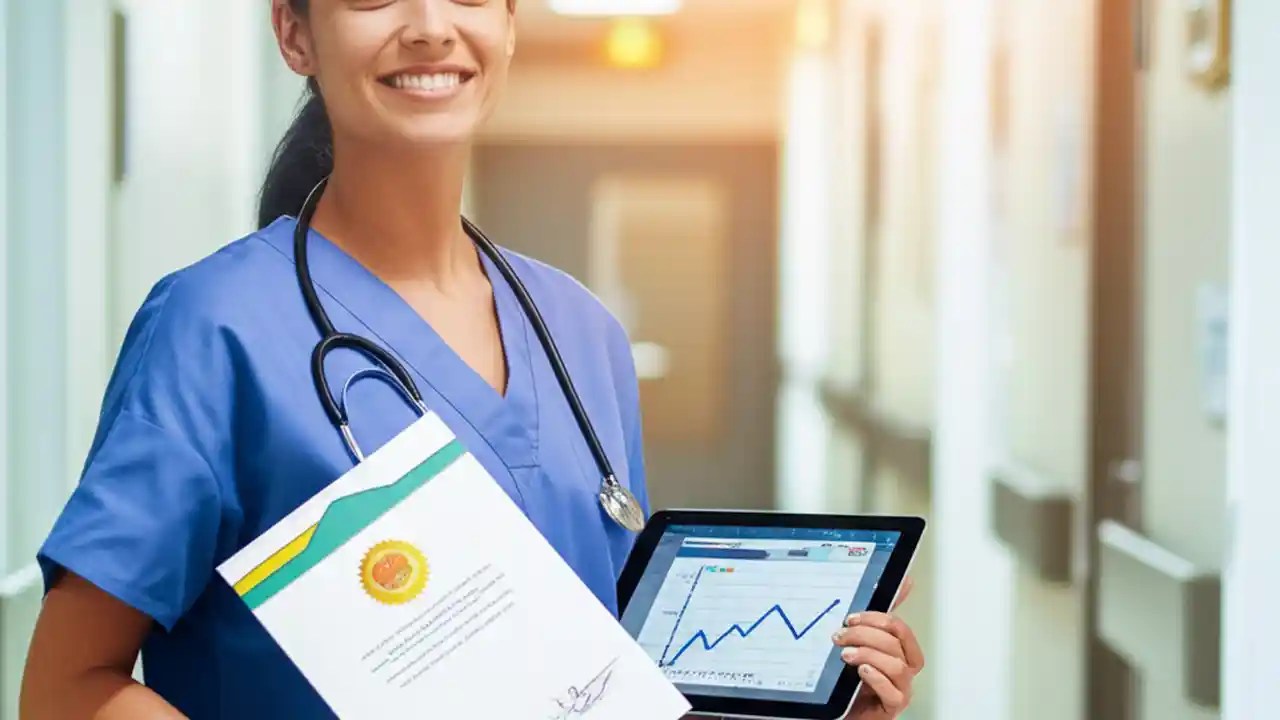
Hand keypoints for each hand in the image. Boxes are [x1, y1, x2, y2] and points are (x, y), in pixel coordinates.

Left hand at [831, 576, 924, 719]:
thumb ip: (875, 618)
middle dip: (865, 635)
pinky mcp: (893, 707)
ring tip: (846, 654)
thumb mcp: (860, 643)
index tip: (851, 618)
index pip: (899, 628)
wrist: (841, 709)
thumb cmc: (851, 677)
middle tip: (841, 635)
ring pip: (897, 666)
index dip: (876, 619)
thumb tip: (903, 581)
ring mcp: (901, 689)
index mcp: (900, 651)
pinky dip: (878, 679)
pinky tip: (862, 672)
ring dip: (869, 654)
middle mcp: (904, 669)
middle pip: (895, 644)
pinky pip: (894, 693)